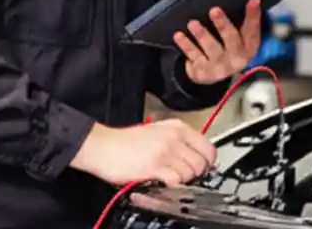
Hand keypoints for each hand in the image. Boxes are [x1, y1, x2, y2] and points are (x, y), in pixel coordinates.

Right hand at [70, 119, 216, 185]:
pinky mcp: (155, 166)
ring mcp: (165, 151)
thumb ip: (177, 140)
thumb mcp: (156, 132)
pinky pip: (176, 180)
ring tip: (168, 177)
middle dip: (195, 174)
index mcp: (176, 127)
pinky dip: (171, 185)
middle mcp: (174, 137)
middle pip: (202, 163)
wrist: (103, 147)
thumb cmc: (125, 142)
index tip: (202, 168)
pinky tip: (161, 180)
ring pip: (191, 173)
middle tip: (182, 175)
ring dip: (182, 180)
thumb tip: (194, 155)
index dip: (207, 162)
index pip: (208, 147)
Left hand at [174, 0, 261, 85]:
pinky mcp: (203, 72)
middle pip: (231, 39)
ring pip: (211, 48)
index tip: (254, 0)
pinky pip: (193, 56)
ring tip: (192, 23)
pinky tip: (178, 35)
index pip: (252, 29)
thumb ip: (244, 21)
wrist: (218, 75)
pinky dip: (186, 45)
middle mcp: (236, 58)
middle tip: (214, 10)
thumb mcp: (240, 38)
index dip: (254, 15)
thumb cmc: (230, 47)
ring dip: (202, 35)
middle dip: (222, 24)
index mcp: (249, 47)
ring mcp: (219, 67)